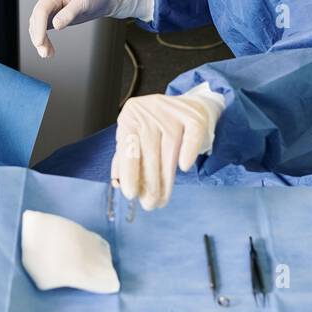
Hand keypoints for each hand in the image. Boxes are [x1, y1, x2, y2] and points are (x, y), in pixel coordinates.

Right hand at [28, 0, 154, 57]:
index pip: (41, 11)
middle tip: (44, 53)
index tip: (39, 42)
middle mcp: (48, 1)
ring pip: (37, 27)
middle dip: (38, 37)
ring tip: (47, 54)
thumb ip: (69, 13)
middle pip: (36, 20)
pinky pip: (43, 31)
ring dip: (40, 41)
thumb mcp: (84, 3)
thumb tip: (56, 25)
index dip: (39, 27)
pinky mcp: (53, 19)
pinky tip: (49, 50)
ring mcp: (49, 10)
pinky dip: (44, 41)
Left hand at [110, 85, 224, 209]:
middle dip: (149, 182)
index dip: (129, 172)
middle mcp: (150, 111)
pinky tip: (184, 167)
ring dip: (166, 178)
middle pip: (149, 150)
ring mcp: (173, 112)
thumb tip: (117, 181)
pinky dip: (188, 151)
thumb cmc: (156, 127)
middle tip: (149, 203)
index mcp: (131, 116)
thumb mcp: (135, 137)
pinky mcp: (194, 116)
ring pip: (170, 148)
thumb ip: (124, 157)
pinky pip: (192, 135)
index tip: (130, 193)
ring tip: (162, 199)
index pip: (128, 146)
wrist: (187, 108)